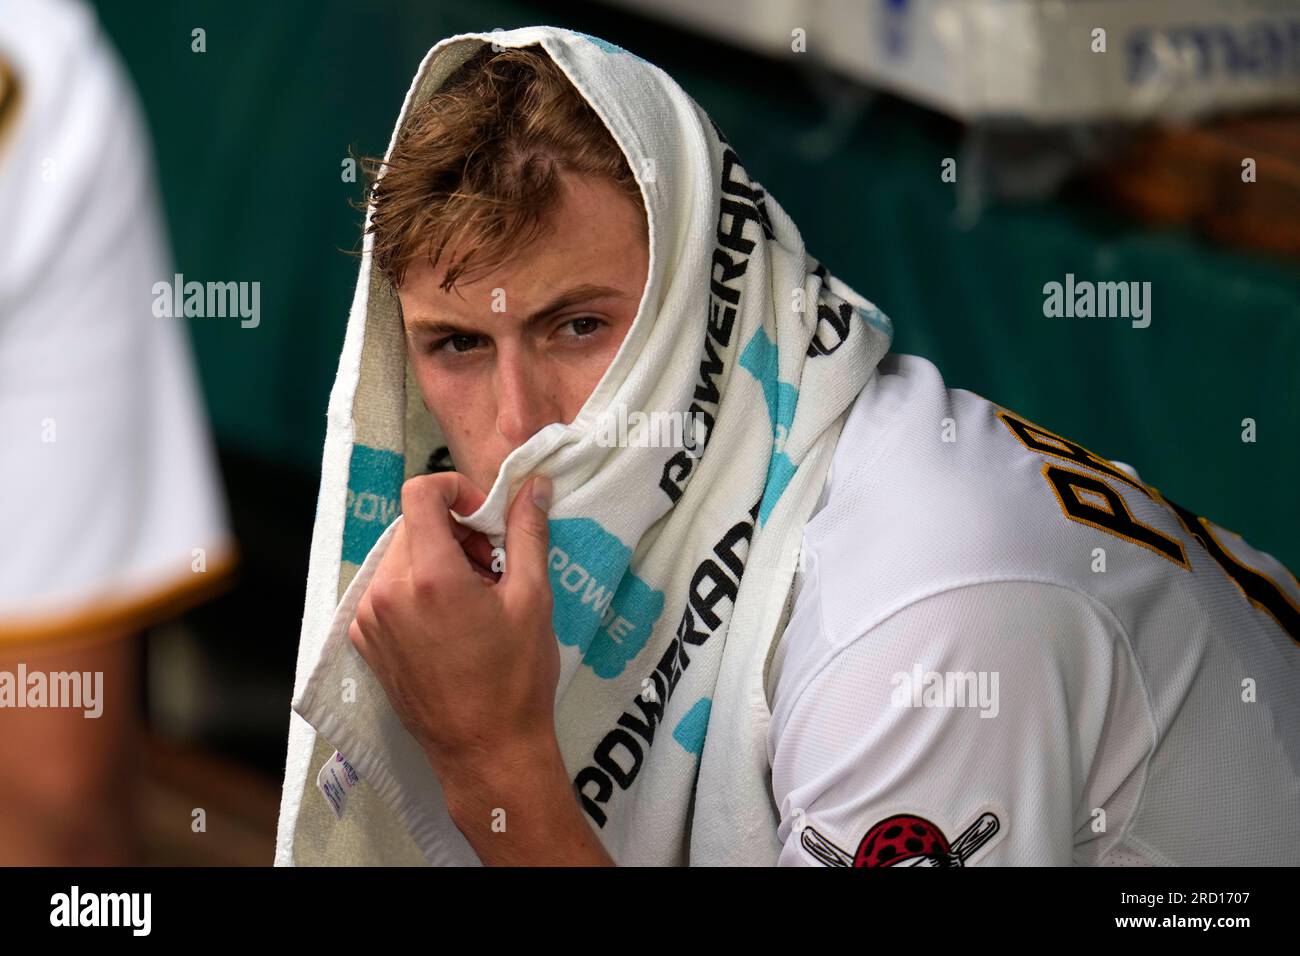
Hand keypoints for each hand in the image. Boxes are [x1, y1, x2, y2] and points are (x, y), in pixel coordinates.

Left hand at [348, 472, 558, 789]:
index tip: (485, 517)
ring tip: (474, 598)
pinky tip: (451, 622)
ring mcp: (370, 619)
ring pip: (401, 556)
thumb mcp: (533, 598)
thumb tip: (534, 484)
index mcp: (428, 576)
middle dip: (455, 531)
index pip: (420, 493)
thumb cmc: (515, 678)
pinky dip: (418, 589)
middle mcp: (386, 592)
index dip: (456, 489)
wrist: (486, 751)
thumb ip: (527, 532)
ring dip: (438, 560)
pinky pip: (388, 589)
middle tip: (492, 567)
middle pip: (414, 525)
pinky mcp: (366, 641)